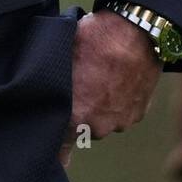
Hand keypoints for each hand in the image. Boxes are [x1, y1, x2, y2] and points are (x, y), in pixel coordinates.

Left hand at [59, 10, 162, 166]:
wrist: (137, 32)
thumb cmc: (93, 40)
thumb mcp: (63, 59)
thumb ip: (54, 85)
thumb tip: (43, 91)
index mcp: (75, 117)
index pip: (59, 149)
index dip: (53, 147)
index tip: (47, 143)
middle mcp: (99, 127)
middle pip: (81, 130)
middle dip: (77, 114)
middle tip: (77, 86)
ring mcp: (121, 122)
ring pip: (102, 120)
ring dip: (99, 106)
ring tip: (98, 78)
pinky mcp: (138, 113)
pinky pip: (121, 113)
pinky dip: (117, 101)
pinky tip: (114, 79)